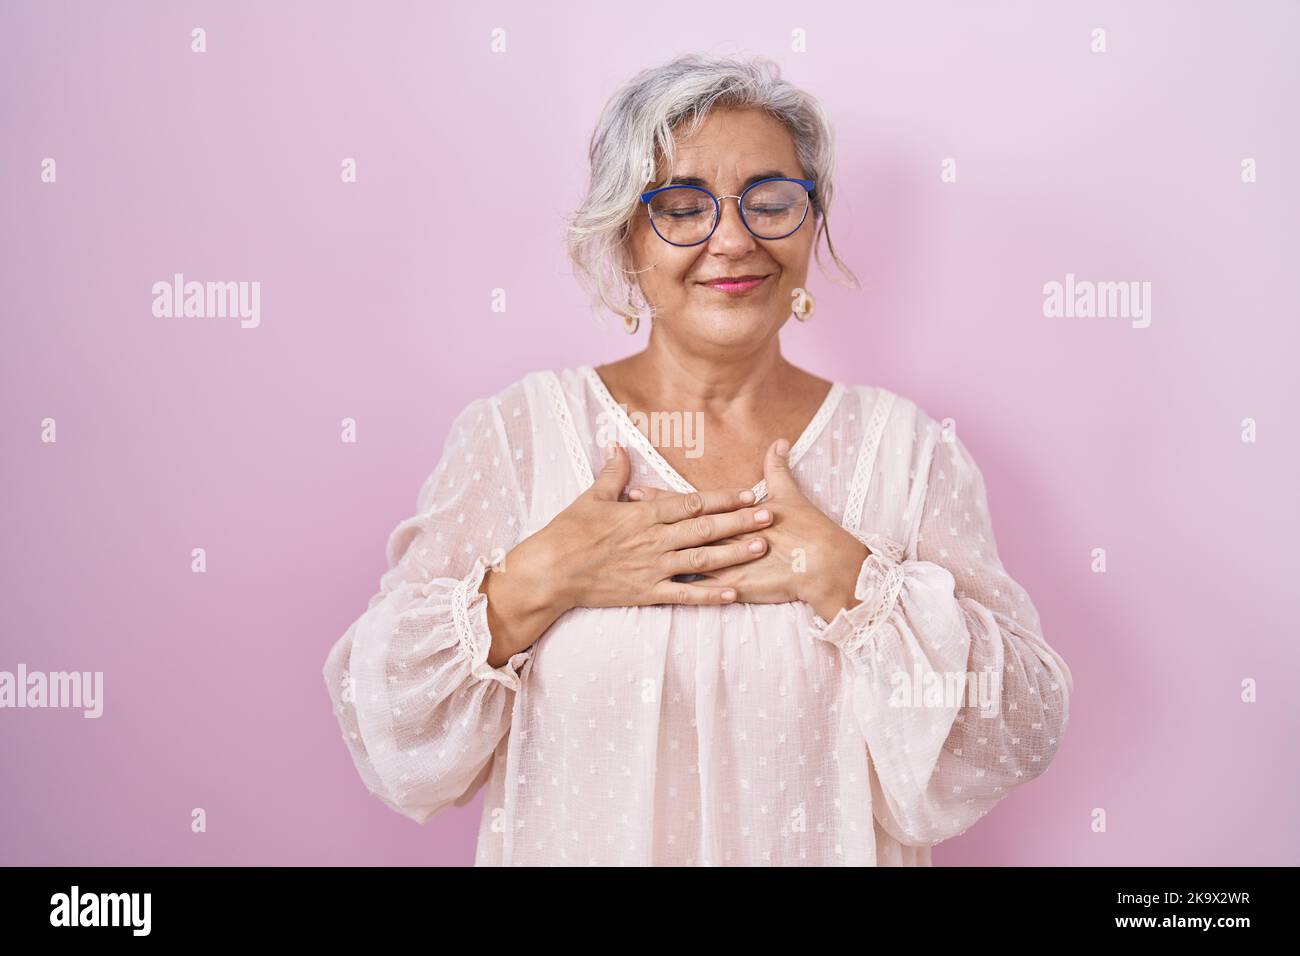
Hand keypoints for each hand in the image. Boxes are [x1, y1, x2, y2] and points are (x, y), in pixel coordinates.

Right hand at [519, 441, 778, 609]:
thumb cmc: (567, 532)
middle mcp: (654, 540)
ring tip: (761, 547)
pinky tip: (734, 593)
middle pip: (705, 529)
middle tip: (770, 515)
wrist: (550, 573)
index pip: (691, 503)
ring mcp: (652, 568)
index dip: (722, 498)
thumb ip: (613, 472)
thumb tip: (618, 444)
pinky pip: (684, 595)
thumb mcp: (591, 497)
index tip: (749, 492)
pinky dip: (709, 595)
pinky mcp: (646, 593)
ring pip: (702, 560)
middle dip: (740, 521)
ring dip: (734, 553)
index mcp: (643, 514)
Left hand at [627, 438, 870, 620]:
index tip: (633, 492)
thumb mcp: (789, 493)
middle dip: (644, 527)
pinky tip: (654, 593)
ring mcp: (724, 565)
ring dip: (653, 558)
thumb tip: (778, 442)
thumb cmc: (809, 528)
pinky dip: (678, 591)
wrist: (825, 564)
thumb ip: (776, 469)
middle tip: (616, 522)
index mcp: (728, 515)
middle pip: (674, 532)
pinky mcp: (731, 587)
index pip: (685, 504)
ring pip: (679, 561)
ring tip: (625, 556)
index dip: (658, 499)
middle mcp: (720, 539)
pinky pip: (698, 593)